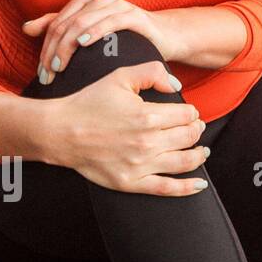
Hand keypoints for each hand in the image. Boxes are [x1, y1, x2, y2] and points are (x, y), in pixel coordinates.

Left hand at [24, 0, 173, 84]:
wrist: (164, 38)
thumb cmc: (126, 38)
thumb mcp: (90, 34)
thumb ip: (61, 28)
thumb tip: (26, 28)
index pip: (56, 24)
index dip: (44, 49)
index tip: (42, 75)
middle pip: (65, 25)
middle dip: (53, 52)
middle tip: (48, 76)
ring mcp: (115, 4)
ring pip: (81, 23)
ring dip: (67, 47)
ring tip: (60, 67)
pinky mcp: (132, 14)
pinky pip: (108, 21)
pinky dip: (94, 32)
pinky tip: (82, 44)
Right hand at [45, 61, 209, 196]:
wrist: (60, 131)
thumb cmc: (89, 103)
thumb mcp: (119, 77)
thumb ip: (151, 73)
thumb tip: (177, 85)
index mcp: (148, 115)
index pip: (187, 115)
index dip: (191, 112)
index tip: (188, 112)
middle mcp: (148, 142)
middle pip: (189, 137)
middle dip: (196, 130)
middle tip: (194, 127)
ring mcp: (141, 165)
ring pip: (185, 162)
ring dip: (199, 155)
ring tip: (201, 150)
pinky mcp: (132, 183)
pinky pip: (168, 189)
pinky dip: (189, 187)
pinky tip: (200, 183)